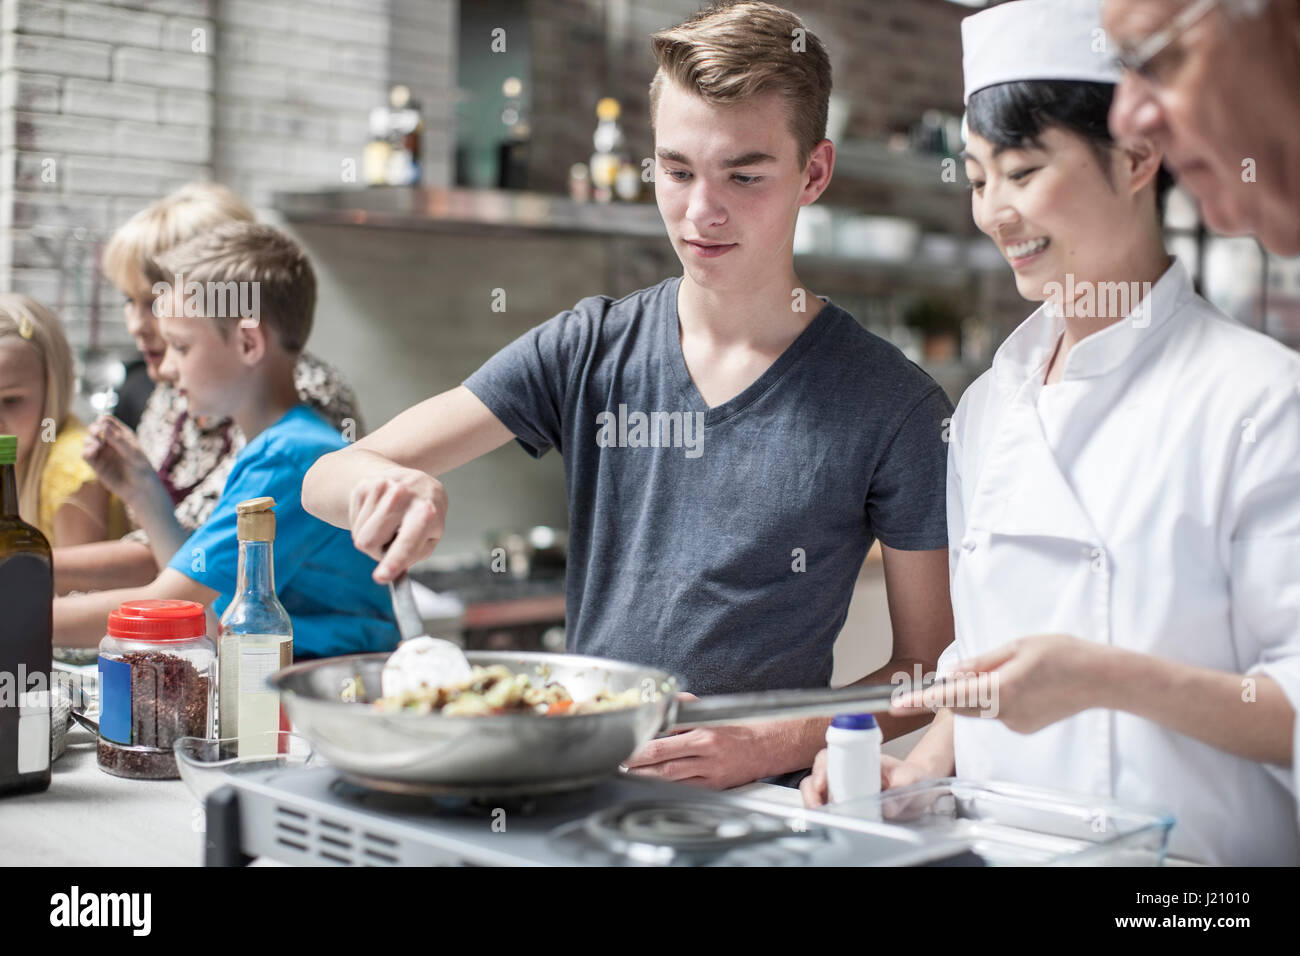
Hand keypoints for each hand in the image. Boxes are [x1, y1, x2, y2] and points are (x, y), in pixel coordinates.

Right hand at [82, 415, 159, 507]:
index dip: (103, 420)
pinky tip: (93, 452)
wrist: (140, 490)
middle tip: (98, 434)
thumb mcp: (133, 453)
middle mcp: (110, 442)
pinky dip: (86, 451)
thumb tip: (104, 425)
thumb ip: (119, 440)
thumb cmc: (142, 470)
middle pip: (95, 428)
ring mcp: (103, 453)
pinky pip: (85, 454)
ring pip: (88, 440)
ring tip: (98, 446)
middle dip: (94, 429)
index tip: (104, 425)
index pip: (107, 420)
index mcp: (122, 435)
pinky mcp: (97, 465)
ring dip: (90, 440)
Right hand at [348, 467, 449, 582]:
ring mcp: (382, 486)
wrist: (416, 480)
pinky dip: (364, 525)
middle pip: (369, 542)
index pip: (407, 542)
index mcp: (426, 513)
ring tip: (389, 523)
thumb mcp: (430, 538)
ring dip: (371, 537)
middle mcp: (403, 495)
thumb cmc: (425, 517)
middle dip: (376, 551)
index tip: (381, 577)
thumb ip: (410, 558)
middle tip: (393, 539)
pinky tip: (379, 514)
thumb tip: (391, 577)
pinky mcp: (364, 485)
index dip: (394, 561)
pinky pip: (353, 523)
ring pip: (359, 535)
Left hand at [623, 693, 791, 789]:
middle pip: (663, 760)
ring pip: (670, 777)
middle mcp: (707, 753)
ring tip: (629, 773)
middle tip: (620, 761)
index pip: (665, 738)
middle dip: (638, 762)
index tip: (627, 744)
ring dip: (647, 776)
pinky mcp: (714, 787)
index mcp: (704, 732)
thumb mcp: (710, 713)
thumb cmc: (735, 729)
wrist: (765, 747)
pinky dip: (666, 786)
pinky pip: (685, 788)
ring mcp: (710, 772)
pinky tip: (653, 784)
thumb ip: (686, 708)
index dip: (642, 744)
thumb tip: (663, 703)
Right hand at [800, 749, 932, 807]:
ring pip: (817, 791)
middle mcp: (849, 771)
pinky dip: (822, 813)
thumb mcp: (912, 781)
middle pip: (818, 775)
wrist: (920, 789)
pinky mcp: (847, 803)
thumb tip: (888, 808)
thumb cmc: (914, 778)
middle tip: (817, 806)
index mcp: (860, 759)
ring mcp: (846, 787)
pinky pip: (826, 805)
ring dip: (814, 802)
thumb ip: (903, 791)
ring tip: (822, 816)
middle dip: (812, 791)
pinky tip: (827, 820)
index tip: (822, 785)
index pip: (832, 757)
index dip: (822, 769)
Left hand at [890, 634, 1104, 733]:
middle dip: (952, 690)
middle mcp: (1006, 713)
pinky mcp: (1024, 727)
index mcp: (1002, 690)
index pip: (951, 697)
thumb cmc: (1064, 655)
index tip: (897, 703)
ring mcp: (1015, 723)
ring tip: (1009, 669)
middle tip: (962, 671)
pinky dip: (996, 698)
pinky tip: (1023, 682)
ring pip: (979, 708)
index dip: (921, 700)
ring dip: (977, 692)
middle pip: (961, 704)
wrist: (1102, 679)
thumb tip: (953, 673)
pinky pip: (998, 712)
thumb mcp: (1017, 646)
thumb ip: (981, 662)